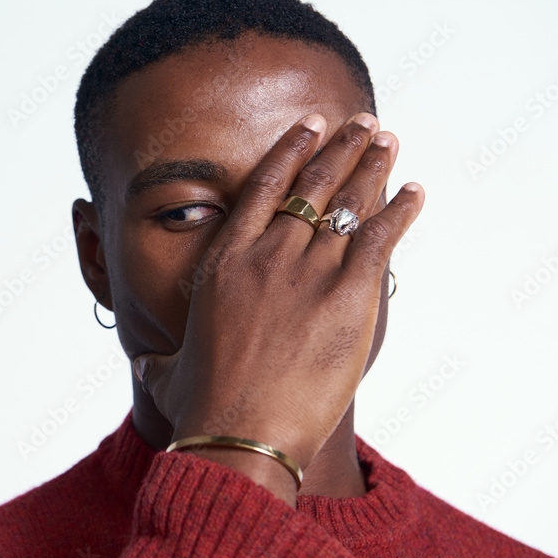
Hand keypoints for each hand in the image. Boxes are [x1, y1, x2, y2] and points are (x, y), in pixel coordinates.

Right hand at [131, 112, 423, 499]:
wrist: (238, 435)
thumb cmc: (200, 408)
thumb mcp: (167, 374)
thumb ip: (158, 362)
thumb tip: (141, 366)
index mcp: (224, 262)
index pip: (262, 188)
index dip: (290, 150)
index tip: (311, 126)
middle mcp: (267, 255)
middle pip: (311, 185)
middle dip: (340, 148)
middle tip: (362, 122)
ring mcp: (308, 271)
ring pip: (346, 203)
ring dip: (371, 167)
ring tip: (386, 138)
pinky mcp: (348, 296)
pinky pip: (380, 238)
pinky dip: (401, 212)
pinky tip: (415, 191)